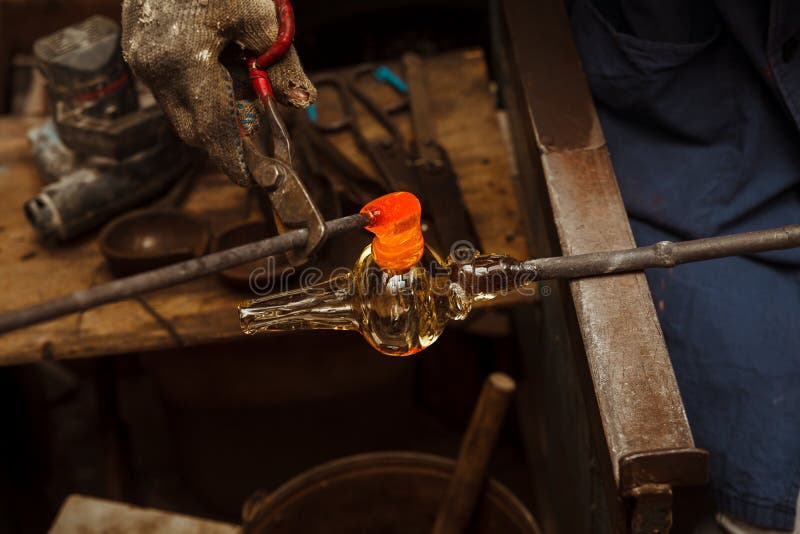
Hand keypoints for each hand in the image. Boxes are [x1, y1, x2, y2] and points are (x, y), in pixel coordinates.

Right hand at [121, 0, 316, 185]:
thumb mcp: (263, 18)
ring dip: (215, 109)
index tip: (257, 180)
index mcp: (183, 62)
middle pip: (193, 128)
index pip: (212, 131)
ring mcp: (141, 57)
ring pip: (181, 108)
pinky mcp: (138, 46)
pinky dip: (200, 88)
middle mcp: (153, 66)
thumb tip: (302, 104)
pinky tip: (222, 61)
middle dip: (228, 137)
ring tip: (243, 76)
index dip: (235, 161)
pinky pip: (171, 86)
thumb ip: (283, 66)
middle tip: (261, 129)